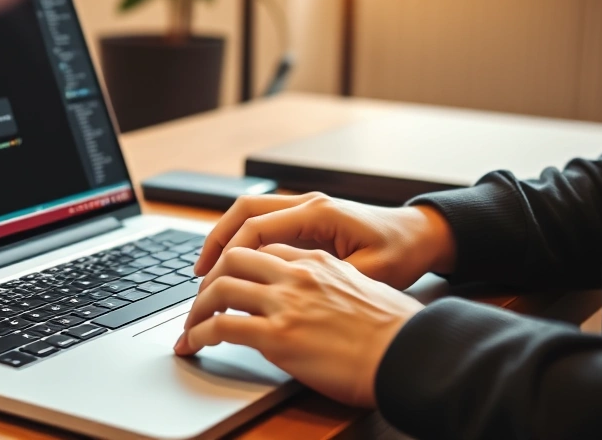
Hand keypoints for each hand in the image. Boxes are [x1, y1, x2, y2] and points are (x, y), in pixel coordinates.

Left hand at [175, 245, 423, 406]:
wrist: (411, 353)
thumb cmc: (396, 331)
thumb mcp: (362, 291)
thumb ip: (329, 286)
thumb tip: (313, 303)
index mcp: (318, 260)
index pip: (263, 248)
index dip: (238, 264)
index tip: (227, 279)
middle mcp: (298, 273)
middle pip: (234, 257)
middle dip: (209, 278)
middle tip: (200, 300)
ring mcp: (286, 301)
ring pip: (220, 288)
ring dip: (196, 308)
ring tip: (190, 327)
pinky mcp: (278, 334)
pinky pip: (221, 326)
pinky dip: (199, 334)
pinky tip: (194, 345)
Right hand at [194, 193, 456, 289]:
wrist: (421, 236)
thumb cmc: (401, 254)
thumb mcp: (368, 274)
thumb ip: (325, 279)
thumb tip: (283, 294)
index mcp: (318, 213)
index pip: (256, 227)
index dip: (227, 254)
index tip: (210, 281)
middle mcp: (307, 204)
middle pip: (243, 212)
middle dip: (215, 242)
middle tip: (198, 276)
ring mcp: (305, 208)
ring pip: (249, 215)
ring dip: (225, 240)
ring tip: (206, 271)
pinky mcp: (305, 219)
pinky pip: (262, 224)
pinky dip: (242, 242)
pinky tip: (233, 266)